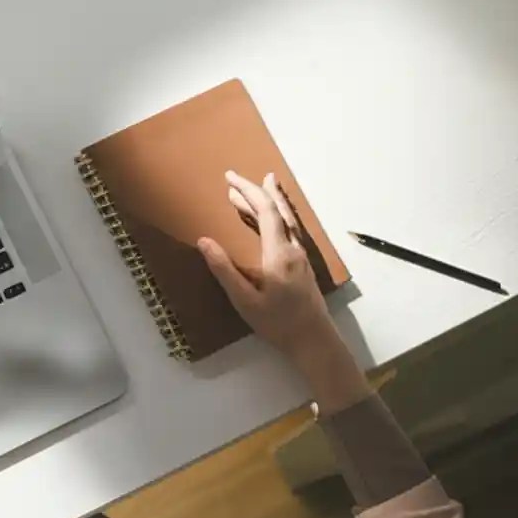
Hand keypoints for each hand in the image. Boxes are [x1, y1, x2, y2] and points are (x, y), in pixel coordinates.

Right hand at [198, 171, 368, 411]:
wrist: (313, 339)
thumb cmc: (276, 323)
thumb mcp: (244, 300)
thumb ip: (225, 270)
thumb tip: (204, 241)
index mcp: (278, 253)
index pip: (264, 210)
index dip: (247, 191)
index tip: (229, 179)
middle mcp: (293, 247)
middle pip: (277, 209)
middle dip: (255, 190)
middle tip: (233, 179)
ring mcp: (301, 254)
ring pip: (286, 217)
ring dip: (269, 200)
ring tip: (255, 188)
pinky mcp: (303, 263)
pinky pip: (290, 228)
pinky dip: (278, 215)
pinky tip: (271, 219)